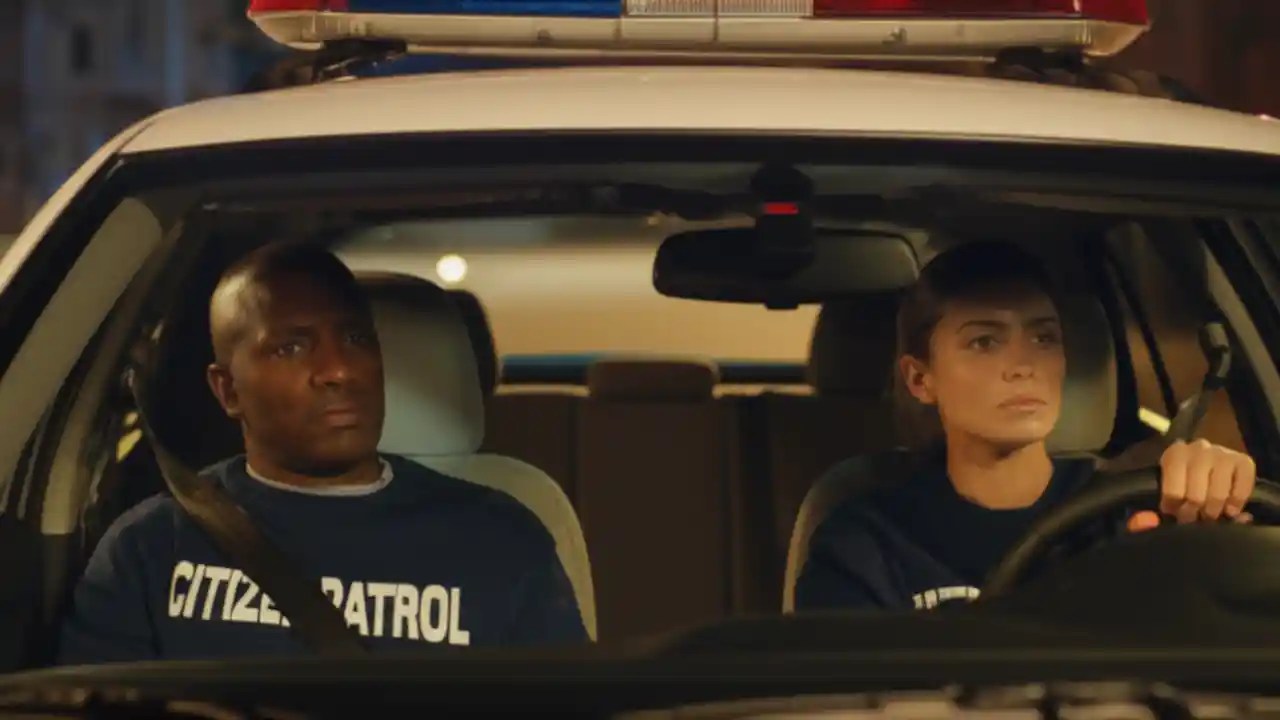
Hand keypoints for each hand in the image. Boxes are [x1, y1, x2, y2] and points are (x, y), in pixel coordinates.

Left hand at [1128, 439, 1256, 531]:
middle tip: (1195, 519)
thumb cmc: (1180, 483)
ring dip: (1214, 512)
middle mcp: (1199, 449)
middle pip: (1197, 496)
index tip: (1176, 515)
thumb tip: (1147, 521)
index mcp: (1174, 454)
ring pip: (1219, 495)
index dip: (1175, 509)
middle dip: (1194, 514)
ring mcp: (1223, 453)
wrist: (1207, 467)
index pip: (1173, 492)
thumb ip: (1142, 516)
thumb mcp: (1160, 494)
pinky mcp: (1244, 461)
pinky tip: (1229, 510)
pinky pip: (1242, 491)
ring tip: (1209, 516)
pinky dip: (1235, 505)